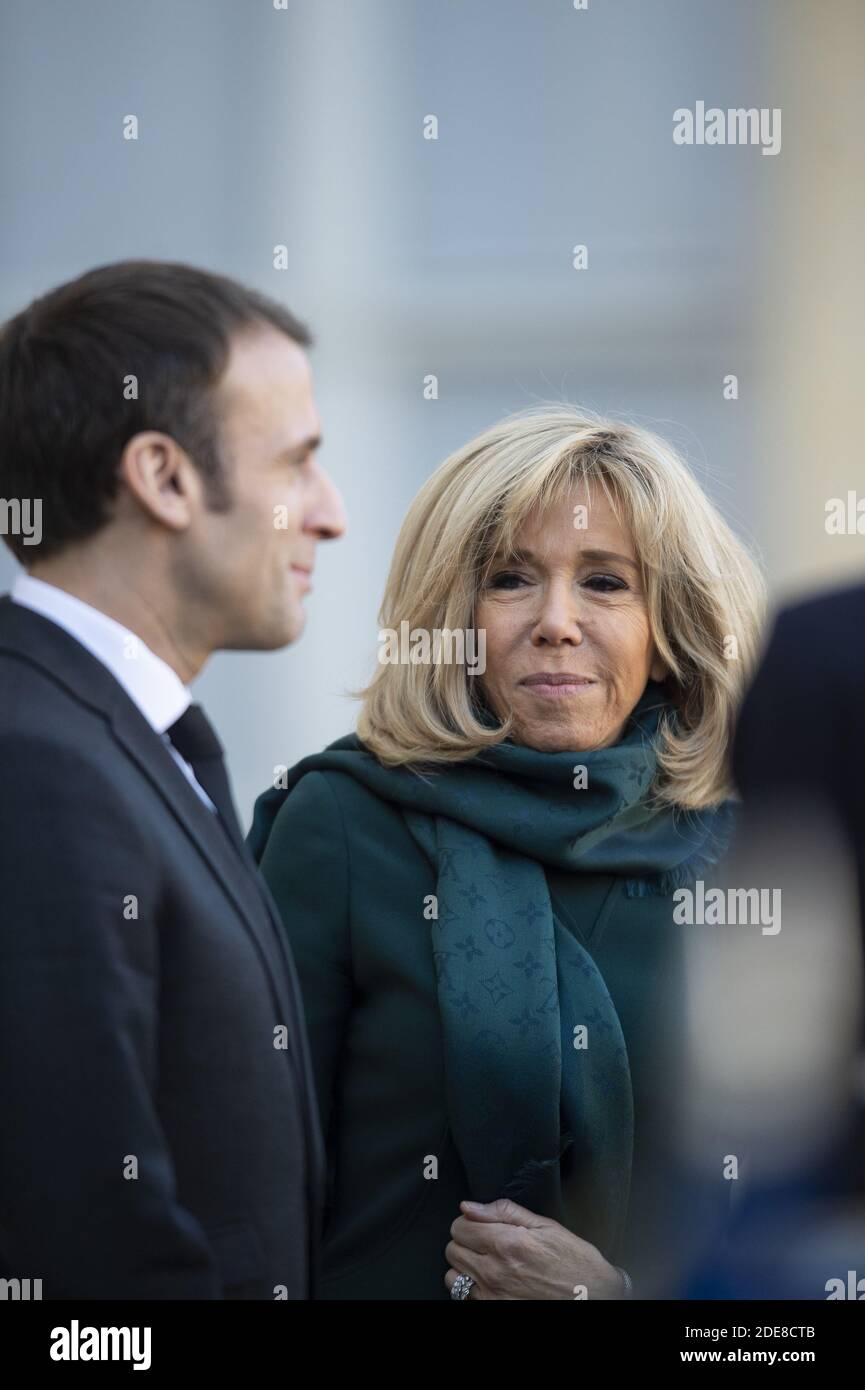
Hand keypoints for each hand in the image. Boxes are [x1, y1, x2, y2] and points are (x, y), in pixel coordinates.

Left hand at [444, 1197, 626, 1299]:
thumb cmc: (573, 1260)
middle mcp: (495, 1271)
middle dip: (465, 1241)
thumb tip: (469, 1207)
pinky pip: (464, 1296)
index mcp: (507, 1243)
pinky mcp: (494, 1309)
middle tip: (485, 1241)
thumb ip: (504, 1212)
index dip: (468, 1221)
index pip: (460, 1226)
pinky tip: (489, 1280)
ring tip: (485, 1261)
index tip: (478, 1222)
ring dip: (464, 1266)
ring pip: (452, 1275)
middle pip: (452, 1249)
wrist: (592, 1295)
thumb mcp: (545, 1225)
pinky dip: (470, 1286)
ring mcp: (493, 1295)